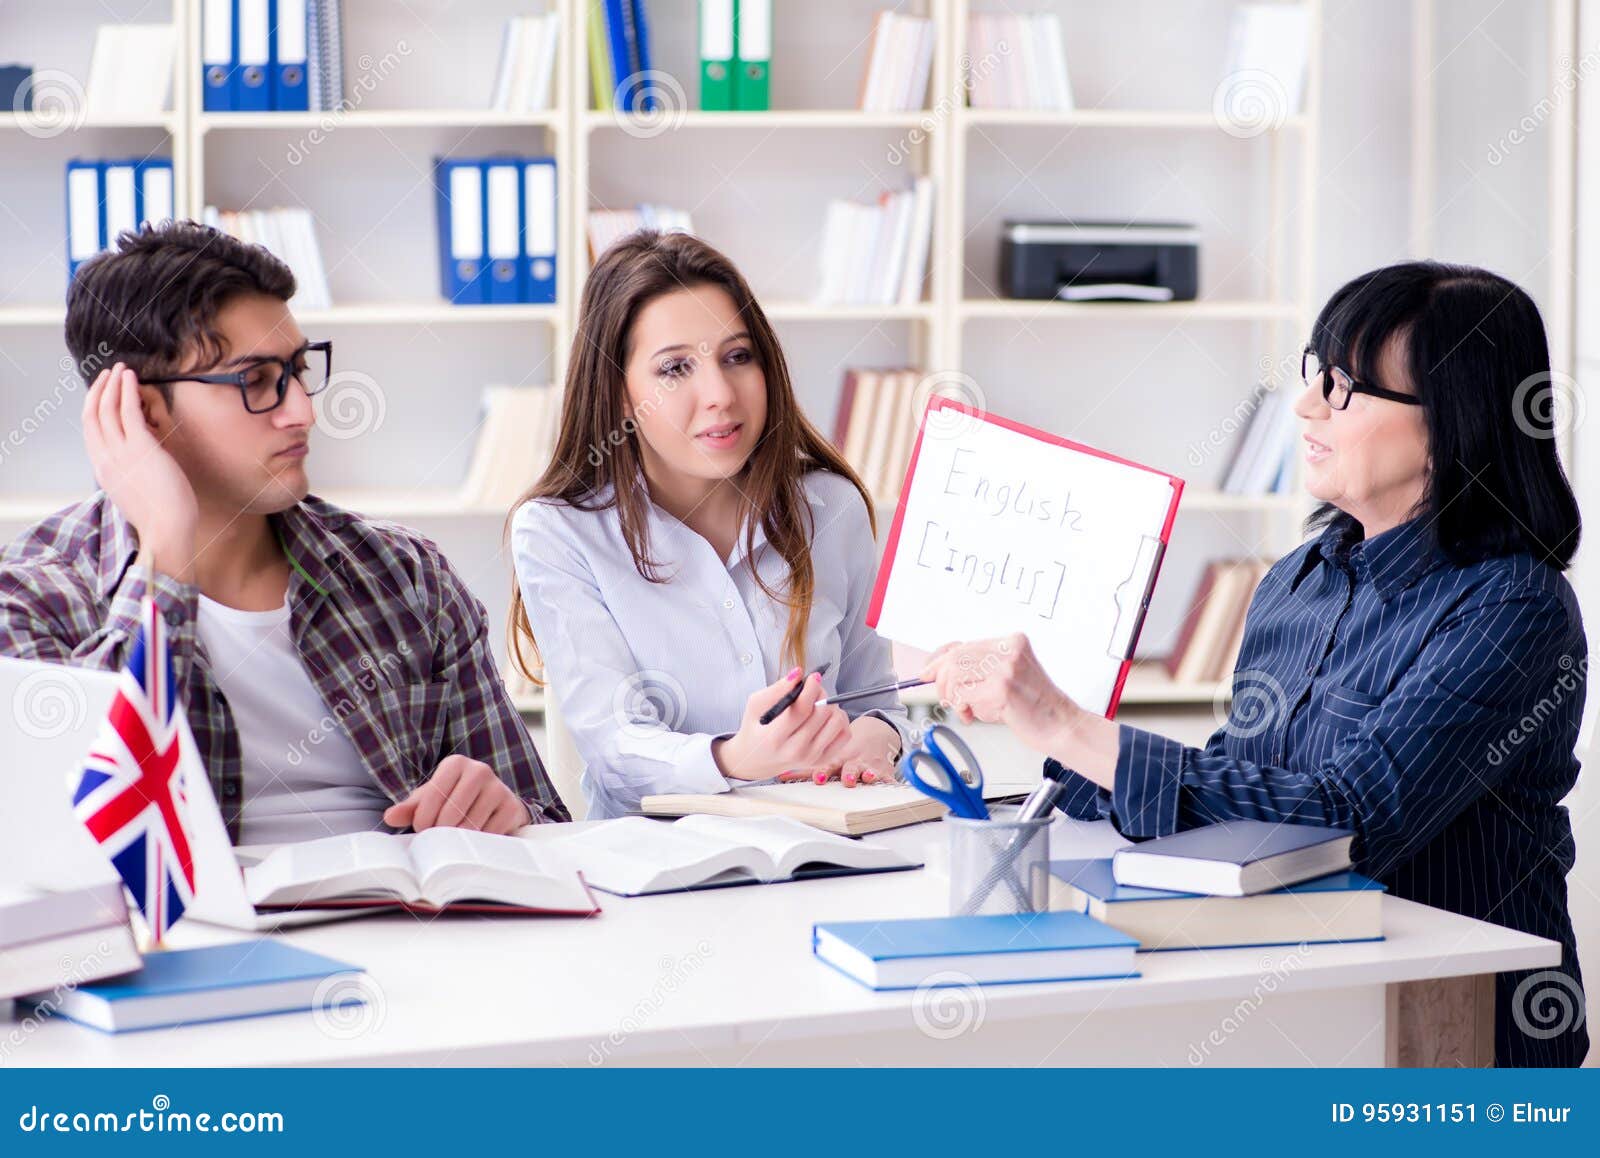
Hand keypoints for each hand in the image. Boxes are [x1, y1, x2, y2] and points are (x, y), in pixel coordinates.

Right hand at [81, 364, 197, 582]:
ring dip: (113, 385)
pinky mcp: (140, 448)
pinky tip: (131, 378)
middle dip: (99, 390)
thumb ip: (129, 473)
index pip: (90, 431)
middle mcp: (105, 458)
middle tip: (109, 373)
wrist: (166, 530)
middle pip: (92, 415)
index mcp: (103, 469)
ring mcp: (120, 452)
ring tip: (121, 369)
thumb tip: (137, 462)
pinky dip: (127, 391)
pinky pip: (128, 411)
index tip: (102, 393)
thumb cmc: (160, 517)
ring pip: (107, 409)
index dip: (94, 408)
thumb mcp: (135, 492)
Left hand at [382, 754, 531, 834]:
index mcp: (456, 763)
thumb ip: (410, 807)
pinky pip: (488, 834)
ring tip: (457, 837)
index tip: (423, 828)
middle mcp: (480, 770)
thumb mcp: (432, 799)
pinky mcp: (512, 807)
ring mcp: (499, 788)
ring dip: (459, 839)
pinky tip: (476, 838)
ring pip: (469, 826)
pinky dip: (478, 843)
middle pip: (450, 815)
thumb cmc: (456, 801)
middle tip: (440, 835)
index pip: (431, 796)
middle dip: (440, 832)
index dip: (423, 820)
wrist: (495, 805)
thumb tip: (390, 816)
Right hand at [713, 668, 853, 780]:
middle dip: (821, 694)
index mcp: (774, 738)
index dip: (811, 689)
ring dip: (831, 706)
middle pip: (822, 714)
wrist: (757, 759)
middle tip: (813, 689)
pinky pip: (845, 734)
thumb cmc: (756, 728)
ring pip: (837, 722)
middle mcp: (795, 751)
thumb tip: (798, 673)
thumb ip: (776, 689)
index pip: (801, 710)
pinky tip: (826, 717)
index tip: (814, 676)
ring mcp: (811, 758)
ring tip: (819, 703)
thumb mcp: (755, 706)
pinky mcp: (822, 760)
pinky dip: (839, 720)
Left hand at [780, 714, 900, 786]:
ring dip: (868, 774)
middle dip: (847, 774)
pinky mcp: (884, 770)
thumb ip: (804, 767)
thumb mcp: (827, 755)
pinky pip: (888, 778)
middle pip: (849, 768)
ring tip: (866, 777)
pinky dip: (889, 781)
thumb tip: (779, 775)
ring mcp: (869, 766)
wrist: (874, 735)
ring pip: (869, 770)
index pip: (828, 765)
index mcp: (837, 758)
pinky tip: (890, 784)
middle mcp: (853, 761)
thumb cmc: (846, 750)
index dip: (823, 771)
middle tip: (845, 779)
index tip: (818, 778)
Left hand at [920, 634, 1080, 755]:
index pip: (962, 644)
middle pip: (954, 658)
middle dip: (943, 683)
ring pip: (955, 675)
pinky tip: (976, 715)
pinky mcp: (1002, 688)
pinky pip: (964, 695)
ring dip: (955, 698)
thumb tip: (939, 670)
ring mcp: (1006, 667)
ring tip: (968, 710)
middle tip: (948, 700)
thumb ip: (980, 669)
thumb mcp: (1007, 677)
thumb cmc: (1035, 707)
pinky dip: (965, 708)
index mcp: (1011, 642)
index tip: (927, 672)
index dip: (939, 659)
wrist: (1061, 725)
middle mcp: (1009, 649)